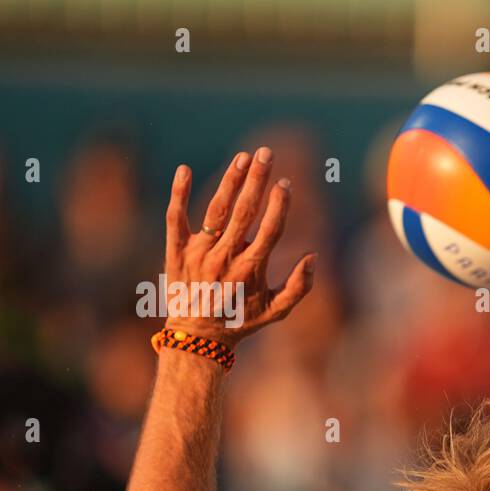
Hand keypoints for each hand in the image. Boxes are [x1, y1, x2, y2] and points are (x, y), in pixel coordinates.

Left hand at [163, 147, 314, 347]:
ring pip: (216, 210)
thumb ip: (298, 287)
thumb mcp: (276, 312)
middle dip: (257, 180)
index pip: (269, 230)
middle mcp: (225, 258)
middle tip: (266, 153)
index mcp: (250, 270)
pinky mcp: (176, 250)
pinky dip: (178, 193)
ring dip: (230, 181)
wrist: (197, 337)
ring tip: (243, 157)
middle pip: (244, 212)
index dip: (279, 205)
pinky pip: (176, 217)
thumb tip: (313, 256)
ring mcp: (199, 253)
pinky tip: (183, 169)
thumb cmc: (241, 322)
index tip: (285, 183)